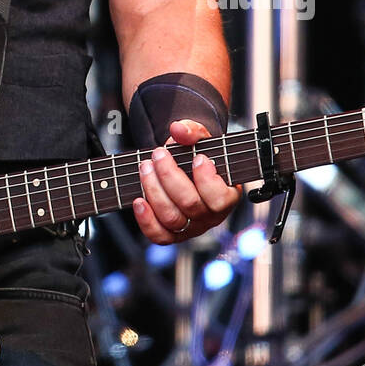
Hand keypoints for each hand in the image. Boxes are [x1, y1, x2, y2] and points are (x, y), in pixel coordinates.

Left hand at [132, 118, 241, 244]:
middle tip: (158, 154)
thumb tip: (178, 129)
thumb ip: (193, 131)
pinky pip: (159, 235)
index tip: (198, 158)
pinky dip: (146, 220)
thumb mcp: (200, 139)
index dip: (207, 180)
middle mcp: (210, 216)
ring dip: (153, 190)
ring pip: (172, 218)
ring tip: (145, 167)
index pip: (219, 198)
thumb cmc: (198, 154)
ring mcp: (191, 227)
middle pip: (190, 204)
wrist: (187, 168)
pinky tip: (138, 200)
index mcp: (226, 196)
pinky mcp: (173, 234)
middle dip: (169, 176)